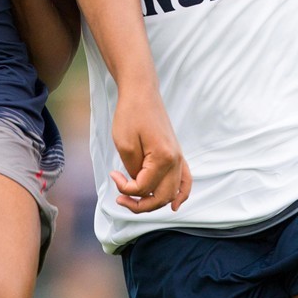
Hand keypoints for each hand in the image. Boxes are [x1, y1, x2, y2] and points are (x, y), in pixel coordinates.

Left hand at [108, 90, 191, 213]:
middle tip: (121, 197)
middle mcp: (175, 160)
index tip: (113, 174)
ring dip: (155, 202)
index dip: (125, 188)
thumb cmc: (130, 115)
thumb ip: (133, 171)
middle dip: (140, 204)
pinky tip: (176, 205)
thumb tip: (138, 184)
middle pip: (162, 197)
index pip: (144, 188)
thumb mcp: (125, 145)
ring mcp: (178, 156)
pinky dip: (182, 194)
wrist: (141, 92)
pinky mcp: (176, 153)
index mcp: (163, 158)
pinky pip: (185, 180)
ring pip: (173, 192)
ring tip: (137, 201)